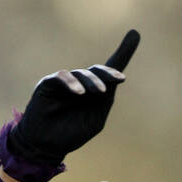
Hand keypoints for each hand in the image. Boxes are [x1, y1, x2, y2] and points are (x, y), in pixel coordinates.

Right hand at [7, 30, 139, 164]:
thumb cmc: (72, 134)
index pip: (108, 71)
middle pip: (97, 71)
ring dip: (92, 81)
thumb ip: (106, 100)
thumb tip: (118, 76)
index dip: (122, 53)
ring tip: (100, 92)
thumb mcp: (95, 120)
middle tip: (120, 79)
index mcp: (93, 92)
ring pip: (81, 74)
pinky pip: (62, 76)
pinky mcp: (48, 83)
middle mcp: (80, 83)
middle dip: (108, 73)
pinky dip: (72, 83)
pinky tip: (79, 92)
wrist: (46, 145)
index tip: (135, 35)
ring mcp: (65, 82)